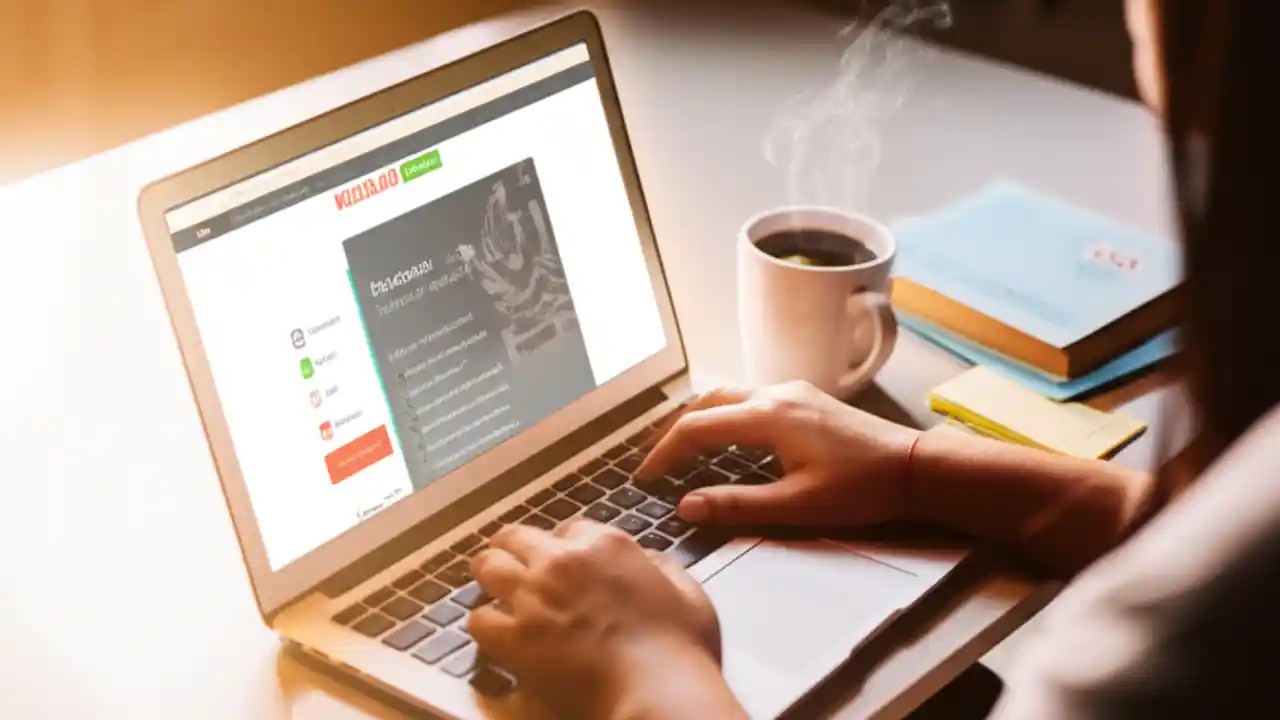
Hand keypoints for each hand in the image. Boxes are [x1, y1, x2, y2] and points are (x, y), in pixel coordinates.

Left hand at [469, 520, 731, 718]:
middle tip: (511, 561)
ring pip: (487, 567)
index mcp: (606, 544)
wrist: (658, 693)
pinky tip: (494, 632)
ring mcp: (534, 597)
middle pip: (517, 536)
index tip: (562, 557)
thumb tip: (645, 558)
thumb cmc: (679, 651)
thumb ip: (660, 565)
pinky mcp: (514, 637)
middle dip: (514, 549)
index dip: (563, 544)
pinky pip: (478, 619)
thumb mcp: (688, 591)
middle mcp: (563, 561)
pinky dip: (483, 624)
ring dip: (489, 575)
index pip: (569, 528)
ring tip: (489, 586)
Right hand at [637, 381, 919, 526]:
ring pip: (729, 394)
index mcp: (768, 416)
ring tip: (682, 448)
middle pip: (708, 402)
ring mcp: (793, 392)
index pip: (697, 428)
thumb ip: (738, 505)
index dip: (665, 453)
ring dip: (700, 418)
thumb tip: (686, 506)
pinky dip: (725, 413)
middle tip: (657, 461)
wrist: (914, 468)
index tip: (645, 478)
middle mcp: (776, 394)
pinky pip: (750, 397)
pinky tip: (726, 437)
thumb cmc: (861, 489)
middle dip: (676, 429)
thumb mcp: (797, 506)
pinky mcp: (806, 398)